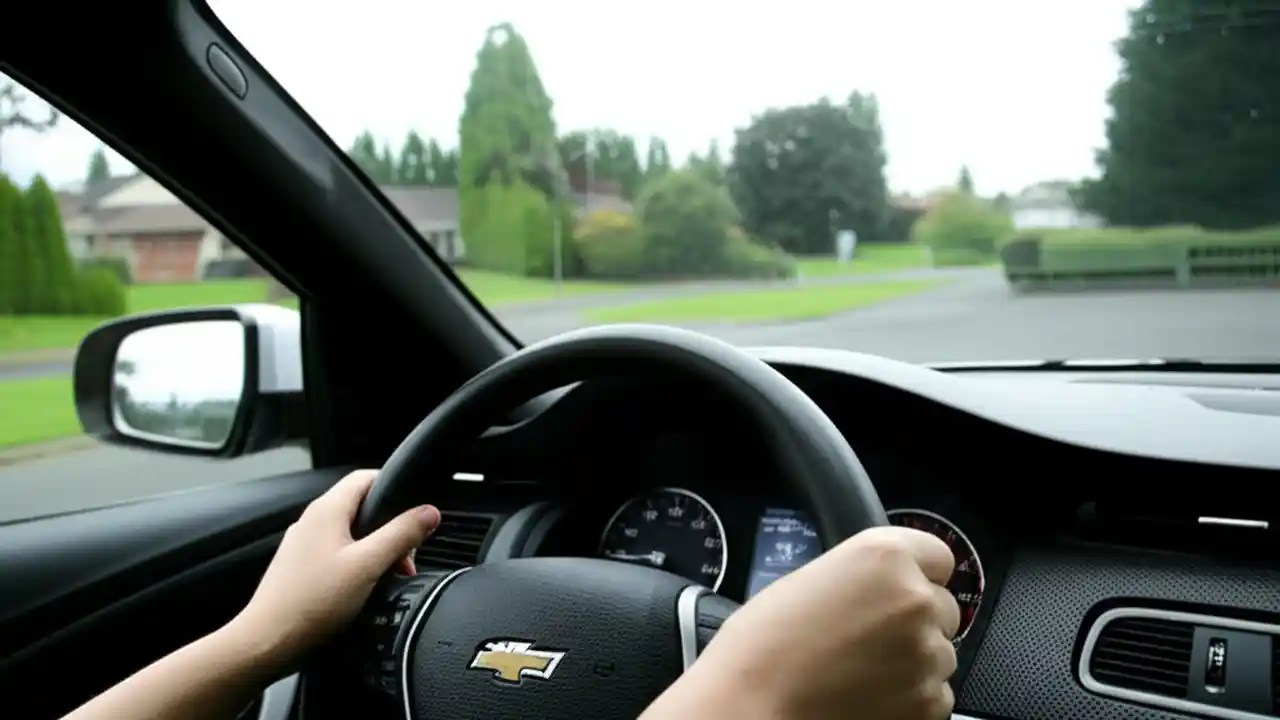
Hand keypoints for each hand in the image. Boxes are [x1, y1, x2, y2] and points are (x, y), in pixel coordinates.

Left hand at [227, 469, 440, 674]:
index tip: (415, 514)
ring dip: (376, 552)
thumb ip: (401, 535)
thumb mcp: (368, 564)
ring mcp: (304, 546)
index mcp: (327, 510)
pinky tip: (364, 590)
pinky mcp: (300, 569)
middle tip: (405, 559)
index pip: (366, 478)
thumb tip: (429, 512)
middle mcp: (312, 522)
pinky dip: (357, 566)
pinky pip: (337, 556)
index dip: (394, 489)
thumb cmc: (312, 602)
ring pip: (351, 535)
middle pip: (362, 509)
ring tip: (388, 578)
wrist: (267, 642)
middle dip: (390, 530)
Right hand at [647, 526, 958, 719]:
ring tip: (859, 671)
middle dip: (913, 621)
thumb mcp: (811, 579)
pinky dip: (910, 697)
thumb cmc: (764, 645)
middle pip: (941, 607)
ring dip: (912, 661)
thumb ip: (862, 576)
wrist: (754, 704)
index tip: (903, 589)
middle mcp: (914, 599)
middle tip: (868, 638)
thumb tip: (882, 592)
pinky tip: (866, 695)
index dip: (919, 575)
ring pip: (939, 653)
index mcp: (884, 556)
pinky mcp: (928, 701)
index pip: (938, 557)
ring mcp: (926, 653)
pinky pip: (935, 693)